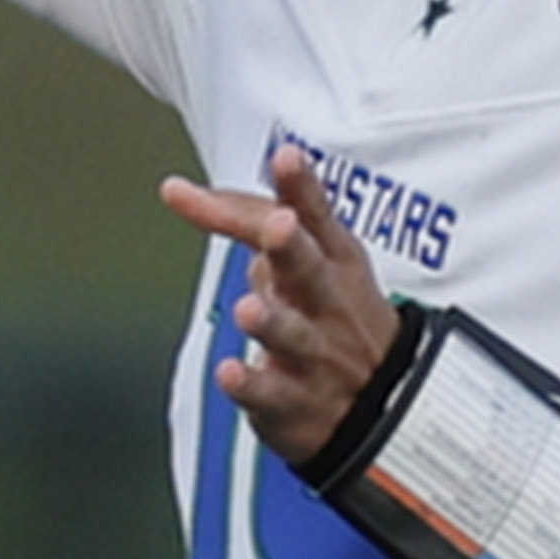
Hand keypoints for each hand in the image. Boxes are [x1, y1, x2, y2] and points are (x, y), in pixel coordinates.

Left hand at [163, 144, 404, 465]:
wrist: (381, 402)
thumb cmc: (330, 310)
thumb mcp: (308, 255)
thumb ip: (243, 218)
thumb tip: (178, 190)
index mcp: (333, 259)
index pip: (318, 216)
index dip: (301, 186)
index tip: (287, 156)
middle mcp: (326, 302)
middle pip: (310, 270)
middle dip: (293, 248)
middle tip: (280, 227)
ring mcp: (315, 352)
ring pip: (292, 334)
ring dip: (271, 321)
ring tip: (249, 309)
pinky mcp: (297, 400)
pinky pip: (272, 392)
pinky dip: (251, 384)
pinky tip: (230, 372)